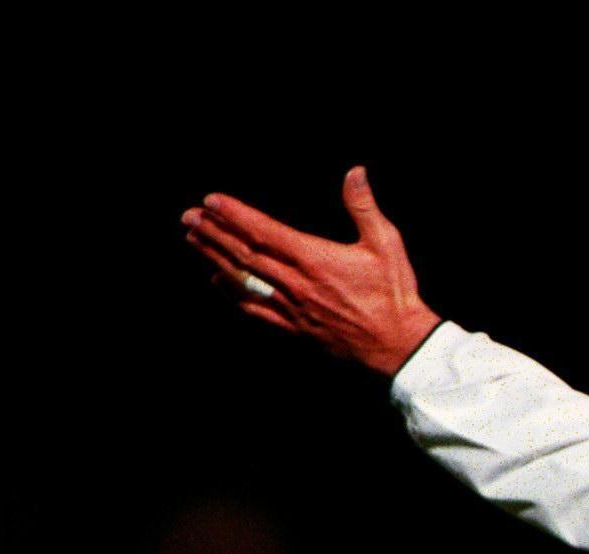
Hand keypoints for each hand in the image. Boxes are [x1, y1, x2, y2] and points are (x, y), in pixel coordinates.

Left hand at [182, 167, 443, 376]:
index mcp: (314, 259)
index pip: (264, 231)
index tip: (211, 201)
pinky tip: (219, 282)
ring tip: (193, 241)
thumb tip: (355, 172)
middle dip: (213, 233)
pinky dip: (234, 294)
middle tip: (188, 217)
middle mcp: (296, 284)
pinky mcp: (296, 329)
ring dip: (215, 259)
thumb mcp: (386, 244)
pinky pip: (256, 310)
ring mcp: (293, 308)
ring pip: (243, 280)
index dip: (234, 215)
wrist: (399, 346)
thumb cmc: (394, 295)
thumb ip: (364, 207)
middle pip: (244, 254)